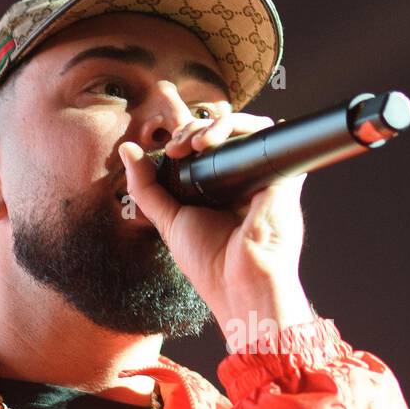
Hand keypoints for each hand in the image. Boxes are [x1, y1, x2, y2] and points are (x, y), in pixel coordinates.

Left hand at [117, 114, 314, 337]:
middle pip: (225, 134)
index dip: (188, 139)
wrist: (239, 285)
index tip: (170, 151)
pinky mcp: (281, 176)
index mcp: (223, 192)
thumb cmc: (210, 263)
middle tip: (177, 146)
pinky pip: (267, 135)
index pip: (208, 148)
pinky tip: (213, 141)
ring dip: (217, 123)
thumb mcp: (168, 220)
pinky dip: (240, 127)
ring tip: (195, 141)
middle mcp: (246, 182)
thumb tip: (128, 151)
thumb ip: (146, 187)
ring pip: (248, 128)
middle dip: (196, 128)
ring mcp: (265, 178)